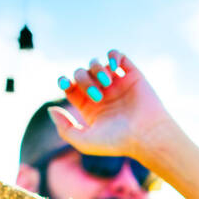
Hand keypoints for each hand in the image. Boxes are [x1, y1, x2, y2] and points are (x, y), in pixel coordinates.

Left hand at [51, 50, 174, 164]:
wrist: (147, 136)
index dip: (64, 81)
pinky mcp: (132, 75)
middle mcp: (103, 93)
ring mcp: (117, 84)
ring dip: (97, 68)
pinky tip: (114, 67)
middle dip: (84, 80)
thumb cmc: (118, 142)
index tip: (66, 84)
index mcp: (90, 107)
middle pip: (81, 73)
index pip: (70, 86)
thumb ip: (64, 129)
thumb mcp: (84, 142)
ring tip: (106, 82)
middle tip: (98, 96)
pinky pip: (117, 55)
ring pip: (96, 63)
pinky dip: (112, 55)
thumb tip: (51, 109)